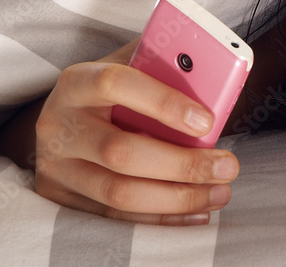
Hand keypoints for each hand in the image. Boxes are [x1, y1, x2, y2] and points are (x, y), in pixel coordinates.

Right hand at [34, 38, 239, 224]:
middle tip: (228, 166)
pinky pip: (116, 216)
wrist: (61, 119)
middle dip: (182, 164)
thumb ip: (166, 69)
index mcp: (78, 81)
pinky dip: (162, 217)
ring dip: (178, 197)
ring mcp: (57, 166)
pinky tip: (198, 212)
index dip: (162, 102)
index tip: (206, 121)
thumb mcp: (132, 67)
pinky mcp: (63, 199)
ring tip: (220, 191)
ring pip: (119, 192)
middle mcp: (59, 125)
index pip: (116, 84)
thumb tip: (216, 83)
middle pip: (120, 151)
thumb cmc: (113, 89)